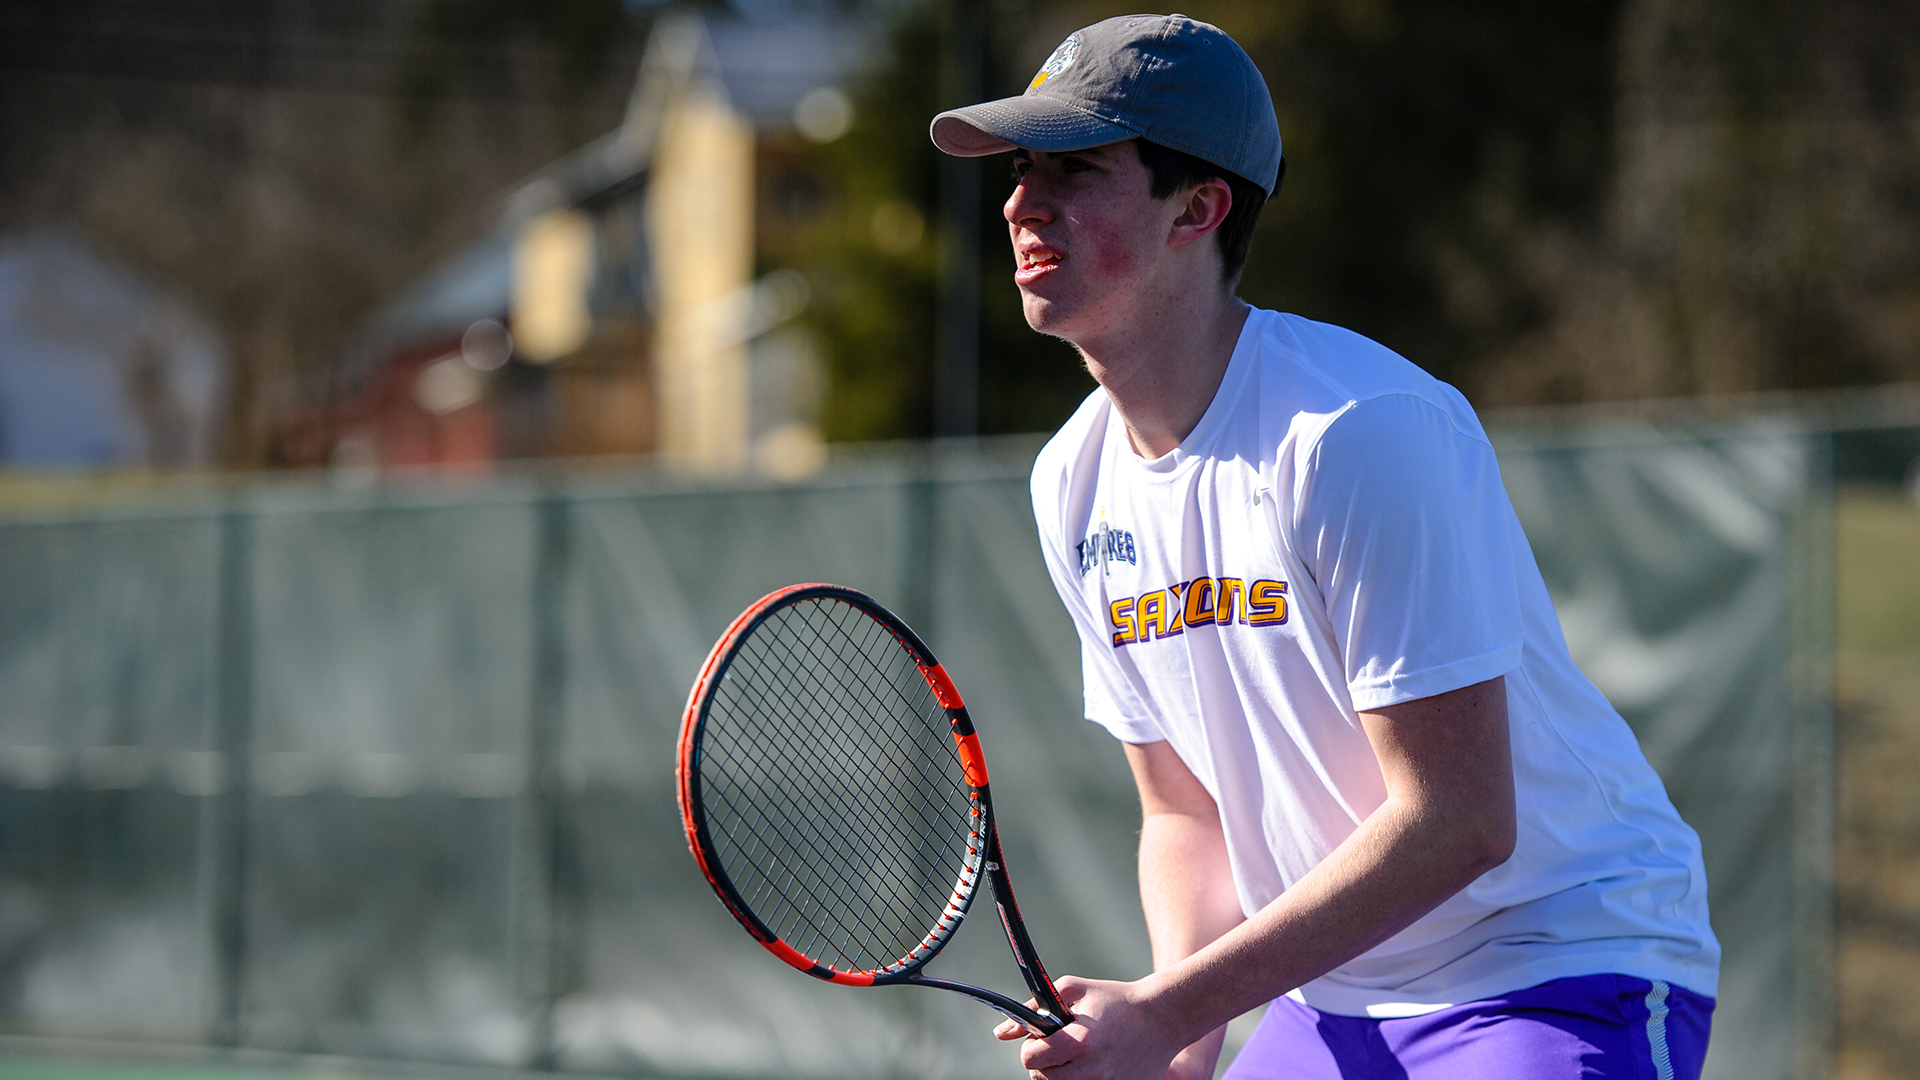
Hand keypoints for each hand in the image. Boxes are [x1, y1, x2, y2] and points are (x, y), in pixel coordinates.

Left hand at [989, 976, 1188, 1079]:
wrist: (1164, 1016)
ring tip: (1082, 1053)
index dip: (1032, 1047)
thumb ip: (1034, 1009)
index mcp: (1079, 1042)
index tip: (1045, 1039)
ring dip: (1064, 1073)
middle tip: (1064, 1046)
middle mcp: (1092, 1070)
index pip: (1030, 1059)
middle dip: (1046, 1062)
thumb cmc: (1116, 999)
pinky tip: (1098, 1063)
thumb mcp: (1074, 991)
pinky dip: (1085, 1079)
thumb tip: (1001, 1033)